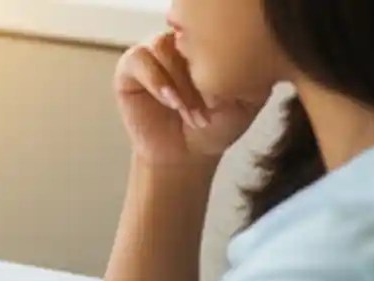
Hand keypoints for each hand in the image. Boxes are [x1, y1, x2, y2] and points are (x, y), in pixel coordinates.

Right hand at [115, 33, 263, 165]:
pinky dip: (156, 81)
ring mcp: (153, 53)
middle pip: (187, 40)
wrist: (186, 154)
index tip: (225, 102)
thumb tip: (222, 58)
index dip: (220, 65)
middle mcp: (179, 42)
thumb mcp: (246, 98)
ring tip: (187, 112)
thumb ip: (244, 71)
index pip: (215, 34)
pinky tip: (170, 103)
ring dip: (178, 83)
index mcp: (208, 43)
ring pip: (163, 48)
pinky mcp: (128, 69)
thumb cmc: (215, 126)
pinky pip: (139, 60)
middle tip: (205, 113)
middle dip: (198, 80)